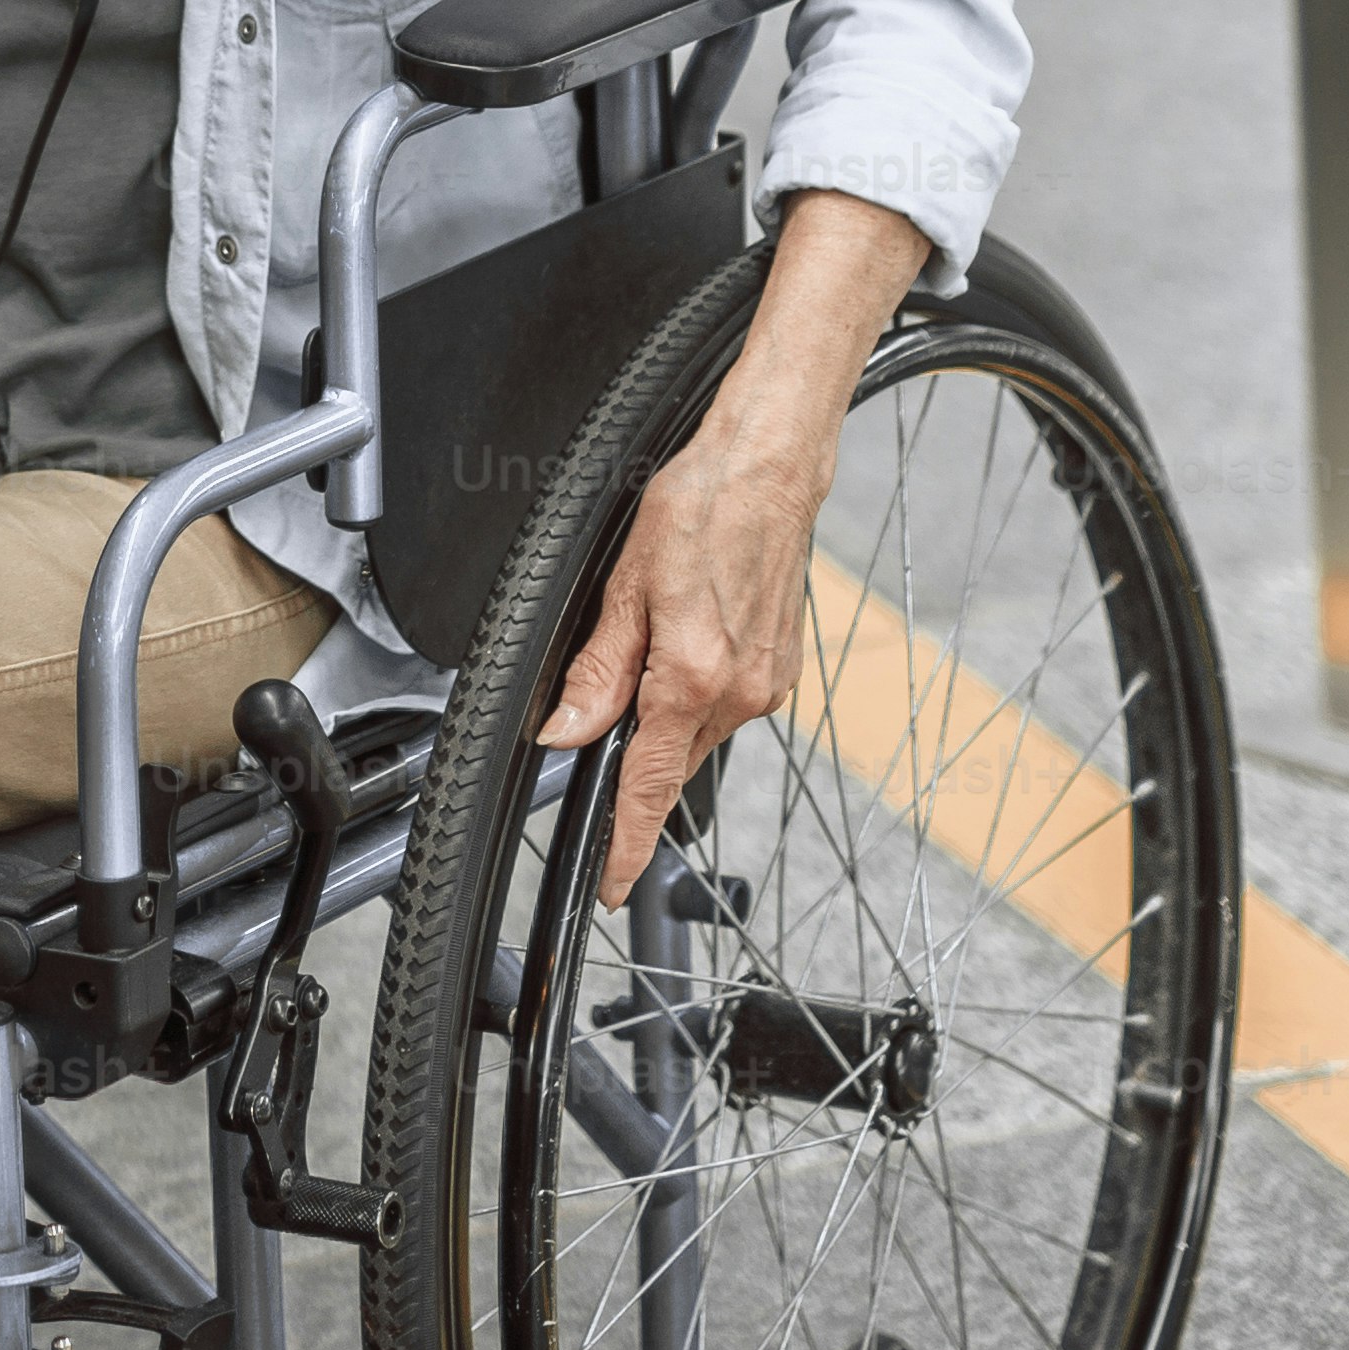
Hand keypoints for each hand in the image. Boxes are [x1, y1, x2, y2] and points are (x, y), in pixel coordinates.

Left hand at [530, 186, 923, 904]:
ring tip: (652, 639)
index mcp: (692, 680)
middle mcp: (740, 694)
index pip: (651, 788)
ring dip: (667, 714)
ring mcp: (769, 683)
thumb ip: (596, 674)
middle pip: (671, 760)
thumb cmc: (700, 506)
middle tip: (604, 721)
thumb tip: (566, 734)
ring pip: (697, 730)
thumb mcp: (625, 588)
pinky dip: (697, 690)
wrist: (770, 464)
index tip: (613, 885)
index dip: (627, 844)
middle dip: (637, 757)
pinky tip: (688, 637)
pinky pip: (725, 702)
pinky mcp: (782, 666)